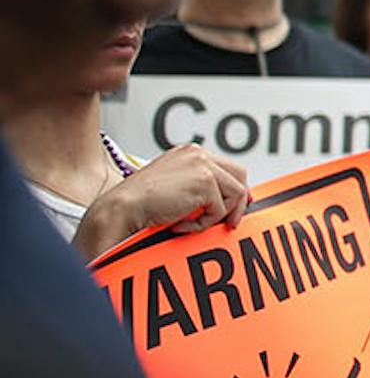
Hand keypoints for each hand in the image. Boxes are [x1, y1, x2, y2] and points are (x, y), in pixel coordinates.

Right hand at [75, 143, 249, 258]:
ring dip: (217, 215)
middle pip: (240, 175)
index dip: (234, 190)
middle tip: (229, 222)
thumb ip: (196, 186)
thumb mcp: (173, 188)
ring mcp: (203, 165)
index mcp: (189, 153)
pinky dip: (203, 224)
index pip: (226, 168)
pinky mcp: (205, 182)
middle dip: (238, 201)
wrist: (122, 208)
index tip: (232, 209)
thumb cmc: (140, 204)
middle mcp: (198, 154)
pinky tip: (179, 225)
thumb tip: (226, 200)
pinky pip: (220, 210)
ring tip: (192, 224)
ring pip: (236, 193)